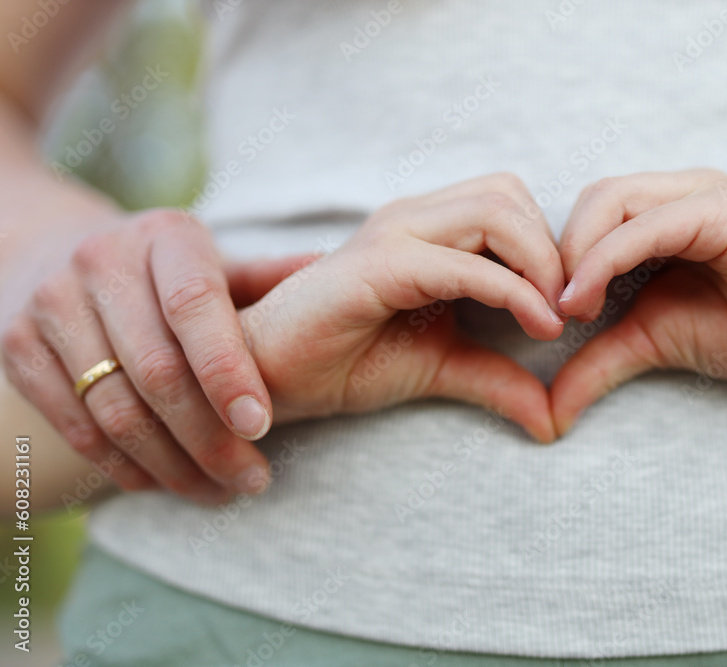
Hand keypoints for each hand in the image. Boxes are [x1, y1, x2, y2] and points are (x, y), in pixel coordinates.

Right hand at [1, 209, 286, 503]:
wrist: (52, 249)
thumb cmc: (165, 268)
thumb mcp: (215, 259)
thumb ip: (271, 279)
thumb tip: (342, 283)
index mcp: (163, 235)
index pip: (194, 306)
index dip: (228, 370)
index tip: (261, 425)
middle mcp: (99, 261)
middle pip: (156, 371)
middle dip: (210, 439)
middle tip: (254, 480)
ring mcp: (50, 304)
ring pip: (114, 408)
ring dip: (171, 465)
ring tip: (220, 493)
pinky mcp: (15, 347)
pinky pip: (74, 425)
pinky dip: (122, 465)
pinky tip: (164, 483)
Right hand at [239, 174, 565, 442]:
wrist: (268, 379)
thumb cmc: (343, 362)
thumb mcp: (440, 368)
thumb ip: (496, 379)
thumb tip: (552, 418)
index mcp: (427, 229)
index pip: (509, 203)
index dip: (552, 249)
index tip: (572, 309)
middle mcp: (411, 218)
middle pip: (508, 192)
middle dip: (555, 249)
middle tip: (571, 309)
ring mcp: (391, 234)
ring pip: (495, 209)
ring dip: (541, 262)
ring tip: (552, 318)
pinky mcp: (377, 266)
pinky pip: (463, 264)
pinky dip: (512, 291)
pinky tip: (536, 329)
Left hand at [550, 170, 726, 435]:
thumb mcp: (652, 344)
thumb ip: (598, 363)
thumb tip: (547, 411)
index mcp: (661, 212)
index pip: (586, 212)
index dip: (551, 256)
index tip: (537, 312)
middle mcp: (679, 194)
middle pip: (590, 198)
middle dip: (553, 251)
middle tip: (548, 311)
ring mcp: (704, 197)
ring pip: (609, 199)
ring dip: (573, 254)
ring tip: (569, 310)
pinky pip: (650, 224)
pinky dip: (604, 258)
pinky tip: (585, 301)